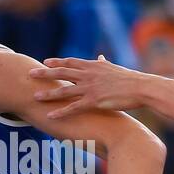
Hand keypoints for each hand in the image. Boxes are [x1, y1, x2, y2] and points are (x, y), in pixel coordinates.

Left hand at [29, 55, 148, 117]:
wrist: (142, 87)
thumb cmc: (131, 80)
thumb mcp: (115, 68)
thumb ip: (104, 64)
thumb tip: (100, 57)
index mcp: (94, 66)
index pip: (72, 62)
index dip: (58, 62)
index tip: (46, 61)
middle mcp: (89, 75)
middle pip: (62, 72)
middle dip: (45, 73)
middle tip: (31, 73)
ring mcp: (90, 88)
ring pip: (64, 90)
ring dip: (49, 93)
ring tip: (35, 96)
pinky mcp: (94, 101)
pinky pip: (73, 108)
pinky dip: (60, 112)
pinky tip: (50, 116)